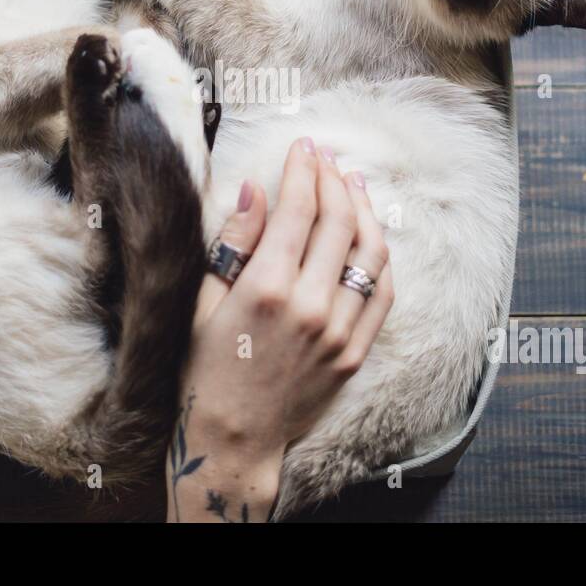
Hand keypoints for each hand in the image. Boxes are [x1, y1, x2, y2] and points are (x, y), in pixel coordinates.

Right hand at [167, 138, 393, 520]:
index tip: (303, 145)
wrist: (231, 439)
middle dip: (333, 179)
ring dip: (365, 210)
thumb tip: (257, 189)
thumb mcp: (202, 300)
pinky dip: (380, 257)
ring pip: (370, 252)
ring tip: (353, 183)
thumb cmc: (204, 367)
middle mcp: (310, 306)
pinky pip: (383, 293)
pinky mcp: (354, 353)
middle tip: (326, 157)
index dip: (303, 169)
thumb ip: (234, 242)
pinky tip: (371, 235)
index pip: (298, 209)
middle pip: (338, 221)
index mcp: (266, 288)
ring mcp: (338, 331)